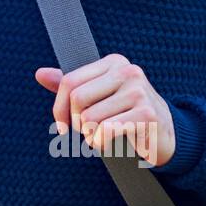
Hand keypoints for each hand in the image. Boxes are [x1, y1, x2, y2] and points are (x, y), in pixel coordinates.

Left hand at [35, 53, 175, 166]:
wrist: (165, 134)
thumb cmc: (125, 113)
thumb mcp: (98, 96)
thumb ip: (70, 85)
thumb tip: (39, 74)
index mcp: (113, 62)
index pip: (69, 82)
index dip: (58, 108)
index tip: (61, 126)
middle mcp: (128, 71)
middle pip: (77, 99)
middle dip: (75, 122)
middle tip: (87, 131)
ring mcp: (139, 91)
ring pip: (89, 118)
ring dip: (89, 135)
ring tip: (101, 136)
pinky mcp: (147, 114)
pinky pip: (105, 130)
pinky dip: (99, 142)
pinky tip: (107, 142)